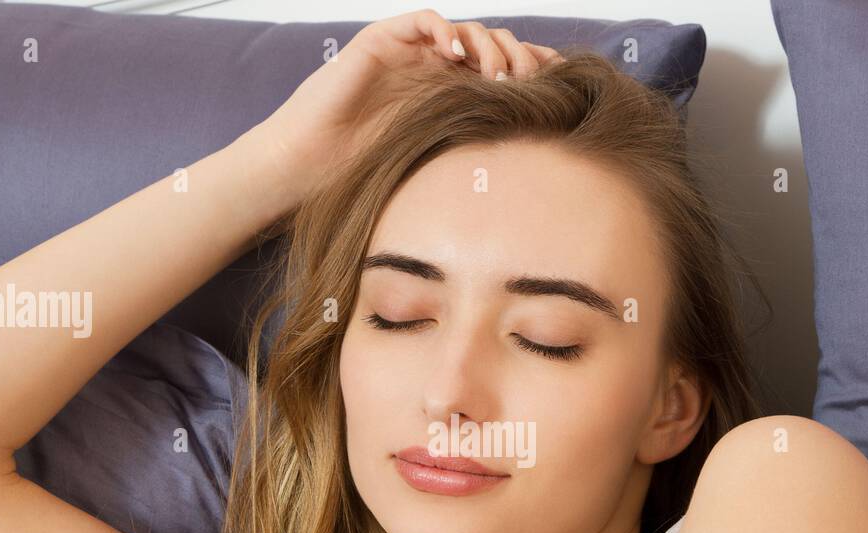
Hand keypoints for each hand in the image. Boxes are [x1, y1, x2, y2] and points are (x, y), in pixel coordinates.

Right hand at [239, 9, 563, 208]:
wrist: (307, 168)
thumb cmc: (363, 176)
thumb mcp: (436, 168)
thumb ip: (474, 155)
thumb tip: (532, 173)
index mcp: (451, 99)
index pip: (503, 73)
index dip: (534, 70)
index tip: (560, 86)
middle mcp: (435, 73)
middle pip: (492, 45)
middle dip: (519, 56)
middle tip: (532, 81)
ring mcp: (410, 55)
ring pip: (464, 30)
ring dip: (488, 44)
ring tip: (497, 73)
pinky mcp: (381, 43)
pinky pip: (422, 21)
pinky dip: (444, 29)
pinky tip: (458, 52)